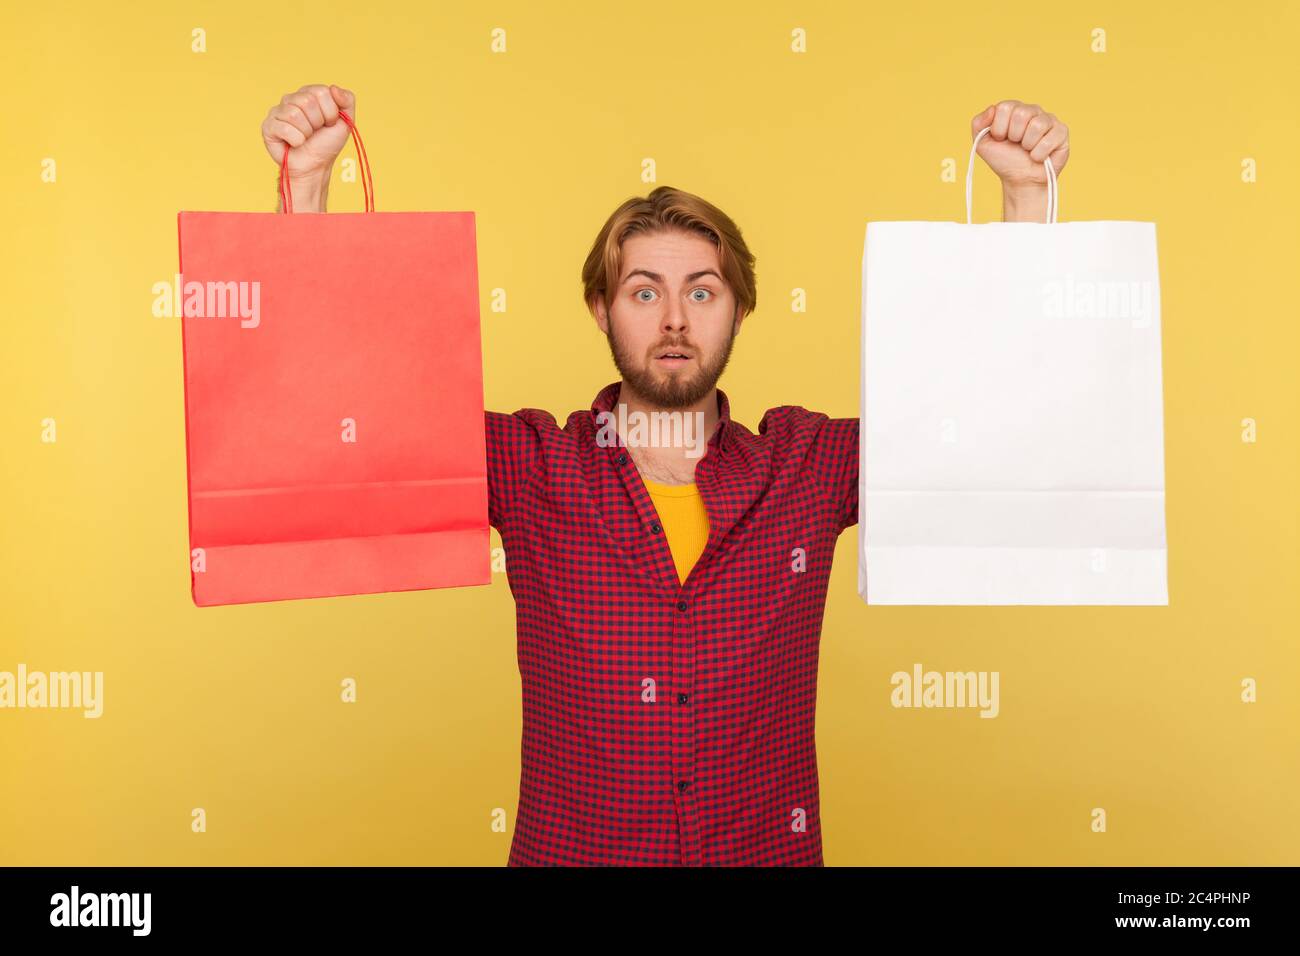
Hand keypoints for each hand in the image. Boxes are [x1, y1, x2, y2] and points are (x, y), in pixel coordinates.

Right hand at [261, 84, 355, 210]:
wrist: (315, 166)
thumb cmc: (326, 143)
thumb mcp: (346, 121)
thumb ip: (347, 100)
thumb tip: (333, 88)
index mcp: (308, 94)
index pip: (321, 92)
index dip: (330, 113)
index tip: (328, 123)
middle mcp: (291, 99)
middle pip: (307, 101)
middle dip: (317, 122)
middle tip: (315, 132)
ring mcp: (277, 112)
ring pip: (295, 114)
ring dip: (306, 132)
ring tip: (305, 138)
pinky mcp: (268, 126)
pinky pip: (284, 128)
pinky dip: (296, 140)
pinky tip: (295, 143)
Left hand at [970, 100, 1068, 221]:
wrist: (1020, 179)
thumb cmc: (1004, 160)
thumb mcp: (982, 143)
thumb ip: (978, 123)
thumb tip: (992, 108)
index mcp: (1014, 109)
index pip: (1005, 107)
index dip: (999, 128)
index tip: (1001, 139)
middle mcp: (1033, 110)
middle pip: (1021, 114)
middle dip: (1014, 136)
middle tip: (1016, 145)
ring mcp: (1049, 120)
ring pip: (1036, 125)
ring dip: (1027, 145)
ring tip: (1027, 150)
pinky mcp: (1061, 132)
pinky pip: (1048, 140)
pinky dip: (1039, 154)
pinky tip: (1038, 156)